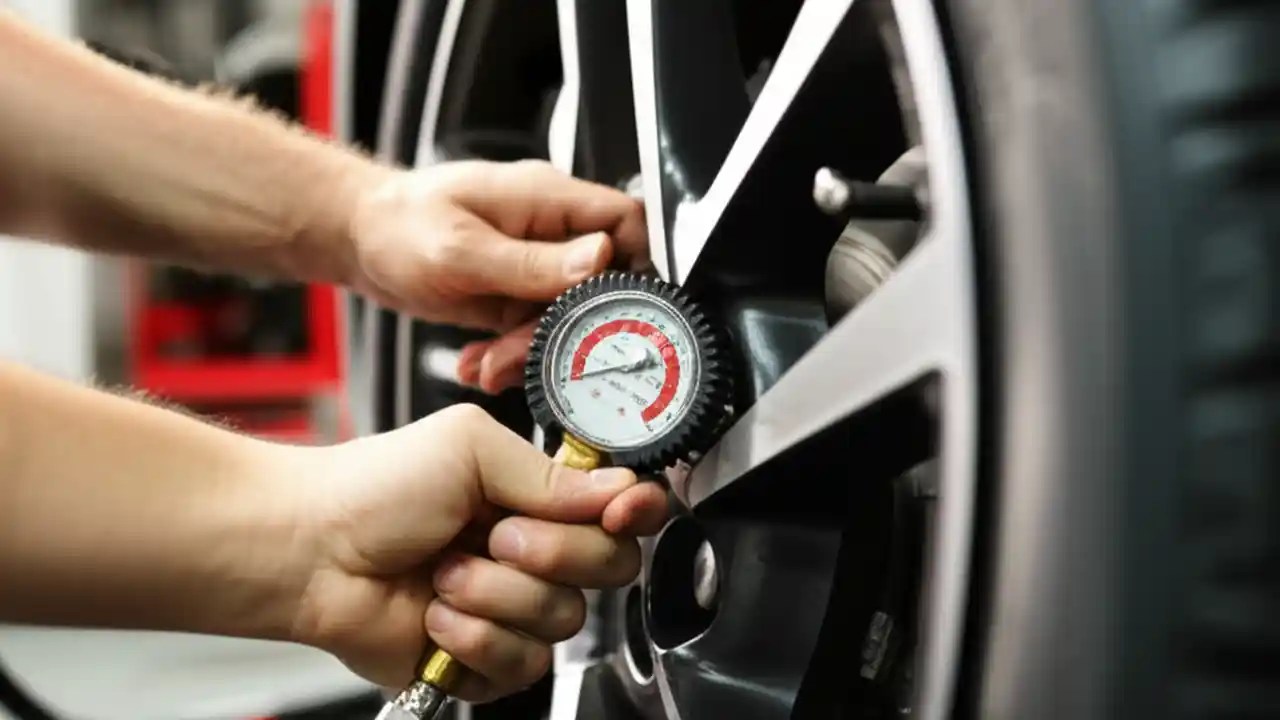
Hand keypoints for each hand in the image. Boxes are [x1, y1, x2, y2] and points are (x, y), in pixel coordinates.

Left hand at [288, 404, 667, 702]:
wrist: (308, 550)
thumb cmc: (372, 488)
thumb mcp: (469, 447)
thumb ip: (552, 473)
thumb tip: (619, 489)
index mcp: (536, 493)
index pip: (624, 509)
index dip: (635, 512)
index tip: (621, 511)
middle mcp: (533, 550)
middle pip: (608, 568)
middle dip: (552, 552)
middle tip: (494, 534)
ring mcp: (511, 606)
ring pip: (563, 621)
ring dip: (497, 595)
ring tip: (445, 574)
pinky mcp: (485, 657)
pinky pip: (522, 665)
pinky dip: (475, 638)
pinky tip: (436, 616)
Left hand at [350, 160, 647, 392]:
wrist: (356, 238)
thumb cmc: (398, 224)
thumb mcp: (462, 250)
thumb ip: (531, 261)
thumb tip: (599, 258)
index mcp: (548, 200)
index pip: (625, 223)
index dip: (636, 267)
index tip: (620, 311)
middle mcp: (549, 231)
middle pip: (597, 284)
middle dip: (566, 330)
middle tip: (525, 355)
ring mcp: (534, 263)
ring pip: (564, 317)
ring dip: (530, 350)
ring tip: (490, 366)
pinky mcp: (516, 292)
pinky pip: (534, 330)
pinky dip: (511, 354)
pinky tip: (481, 363)